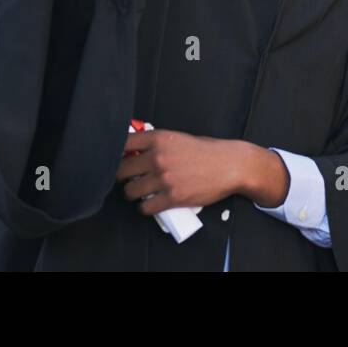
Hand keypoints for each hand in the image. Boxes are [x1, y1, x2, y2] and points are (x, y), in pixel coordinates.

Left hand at [116, 128, 250, 215]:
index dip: (117, 153)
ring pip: (130, 191)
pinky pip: (145, 208)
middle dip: (123, 175)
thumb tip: (135, 151)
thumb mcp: (180, 138)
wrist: (230, 165)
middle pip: (121, 170)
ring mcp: (164, 178)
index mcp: (159, 138)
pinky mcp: (172, 197)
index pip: (123, 144)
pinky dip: (146, 208)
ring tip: (142, 191)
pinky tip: (152, 203)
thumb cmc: (207, 151)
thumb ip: (157, 144)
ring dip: (134, 193)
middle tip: (131, 177)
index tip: (119, 158)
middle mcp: (158, 157)